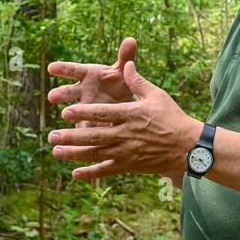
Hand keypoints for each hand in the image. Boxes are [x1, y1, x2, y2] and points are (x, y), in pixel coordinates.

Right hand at [47, 37, 137, 129]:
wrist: (123, 105)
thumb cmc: (119, 83)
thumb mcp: (122, 72)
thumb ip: (125, 57)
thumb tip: (131, 39)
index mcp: (87, 75)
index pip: (73, 70)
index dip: (63, 69)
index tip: (51, 67)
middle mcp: (80, 91)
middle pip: (68, 91)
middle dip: (60, 94)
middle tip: (53, 97)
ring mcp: (81, 108)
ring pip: (71, 112)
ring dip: (66, 115)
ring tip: (63, 117)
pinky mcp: (84, 124)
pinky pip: (80, 128)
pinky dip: (76, 134)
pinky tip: (69, 139)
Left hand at [48, 59, 200, 181]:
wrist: (188, 147)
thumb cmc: (173, 118)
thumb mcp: (156, 95)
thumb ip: (138, 81)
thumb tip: (126, 64)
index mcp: (130, 114)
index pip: (102, 114)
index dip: (82, 113)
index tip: (65, 112)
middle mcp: (125, 134)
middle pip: (94, 136)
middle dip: (71, 136)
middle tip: (51, 135)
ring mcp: (126, 152)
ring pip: (96, 154)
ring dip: (74, 154)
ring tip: (55, 151)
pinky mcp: (129, 165)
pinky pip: (107, 170)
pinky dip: (91, 173)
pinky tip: (75, 174)